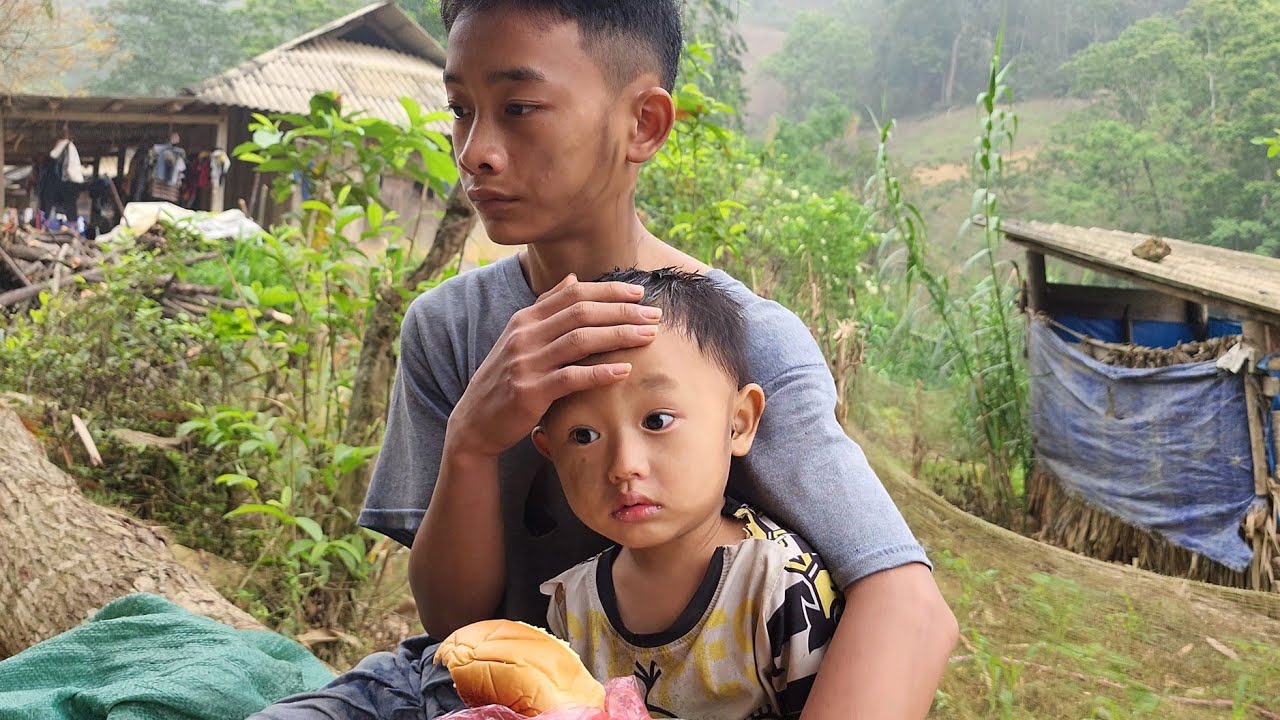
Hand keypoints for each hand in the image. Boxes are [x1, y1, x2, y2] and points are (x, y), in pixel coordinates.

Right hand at [445, 274, 660, 458]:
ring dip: (619, 335)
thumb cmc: (505, 380)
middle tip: (654, 314)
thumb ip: (546, 308)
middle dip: (622, 310)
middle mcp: (524, 335)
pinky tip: (624, 370)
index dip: (609, 291)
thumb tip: (571, 278)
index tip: (640, 292)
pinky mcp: (529, 392)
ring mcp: (526, 363)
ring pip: (580, 340)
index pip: (573, 293)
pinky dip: (600, 373)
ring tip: (648, 336)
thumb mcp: (520, 338)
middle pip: (581, 312)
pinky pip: (571, 378)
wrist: (475, 422)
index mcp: (525, 319)